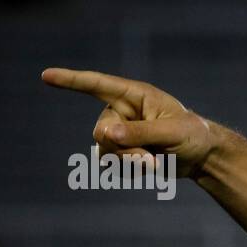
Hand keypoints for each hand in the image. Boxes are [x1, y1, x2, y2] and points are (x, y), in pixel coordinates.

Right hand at [41, 68, 219, 179]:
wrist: (201, 156)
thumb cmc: (192, 135)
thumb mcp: (172, 133)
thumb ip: (141, 132)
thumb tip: (107, 133)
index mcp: (134, 96)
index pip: (97, 85)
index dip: (71, 80)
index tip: (46, 76)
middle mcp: (121, 111)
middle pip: (101, 132)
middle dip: (124, 150)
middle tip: (151, 159)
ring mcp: (119, 132)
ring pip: (104, 152)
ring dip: (129, 163)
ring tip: (155, 163)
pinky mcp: (121, 151)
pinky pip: (113, 165)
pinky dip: (130, 170)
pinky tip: (150, 167)